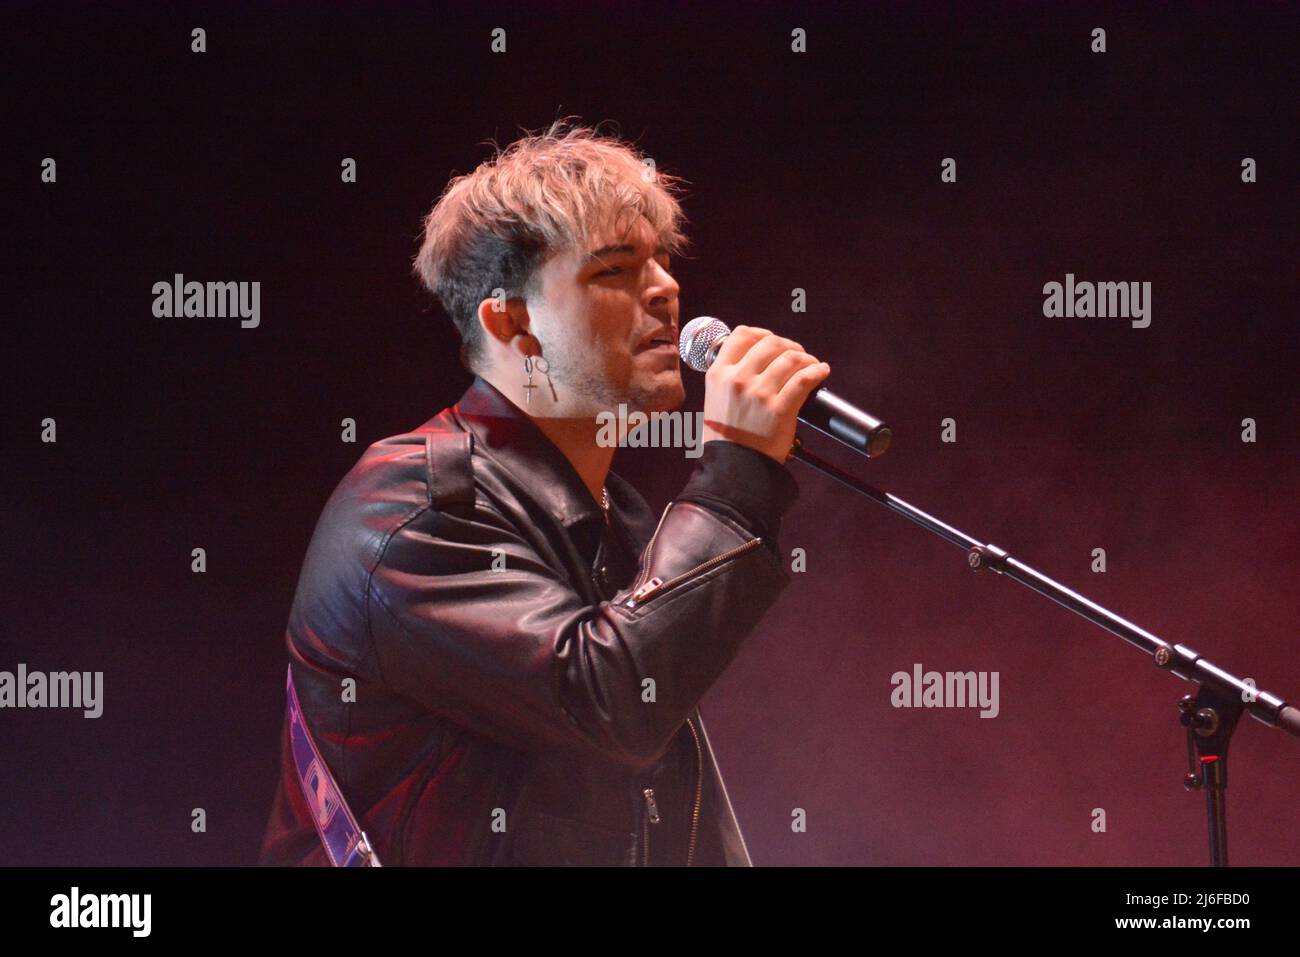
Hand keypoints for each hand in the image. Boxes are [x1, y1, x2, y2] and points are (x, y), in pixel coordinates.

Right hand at [700, 325, 829, 463]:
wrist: (733, 468)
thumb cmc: (725, 438)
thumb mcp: (714, 399)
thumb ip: (729, 377)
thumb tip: (755, 360)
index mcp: (718, 374)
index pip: (742, 335)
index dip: (762, 334)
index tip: (772, 340)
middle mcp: (737, 380)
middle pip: (771, 343)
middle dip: (789, 345)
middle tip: (797, 355)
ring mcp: (759, 394)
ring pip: (791, 359)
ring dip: (806, 358)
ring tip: (812, 364)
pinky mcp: (779, 409)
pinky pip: (804, 379)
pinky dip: (817, 371)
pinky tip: (821, 372)